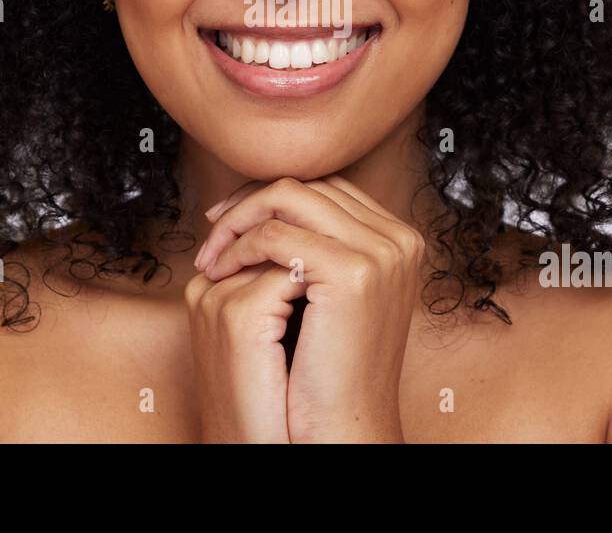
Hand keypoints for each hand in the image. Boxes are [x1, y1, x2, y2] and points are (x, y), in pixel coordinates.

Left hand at [194, 175, 424, 442]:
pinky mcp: (354, 272)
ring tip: (212, 254)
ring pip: (288, 197)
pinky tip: (221, 271)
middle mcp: (400, 238)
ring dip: (238, 221)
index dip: (271, 196)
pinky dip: (239, 246)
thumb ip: (319, 244)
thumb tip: (270, 197)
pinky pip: (276, 233)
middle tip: (212, 226)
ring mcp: (382, 253)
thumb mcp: (330, 293)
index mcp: (399, 239)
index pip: (325, 188)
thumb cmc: (326, 368)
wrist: (342, 426)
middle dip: (251, 200)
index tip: (231, 217)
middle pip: (308, 185)